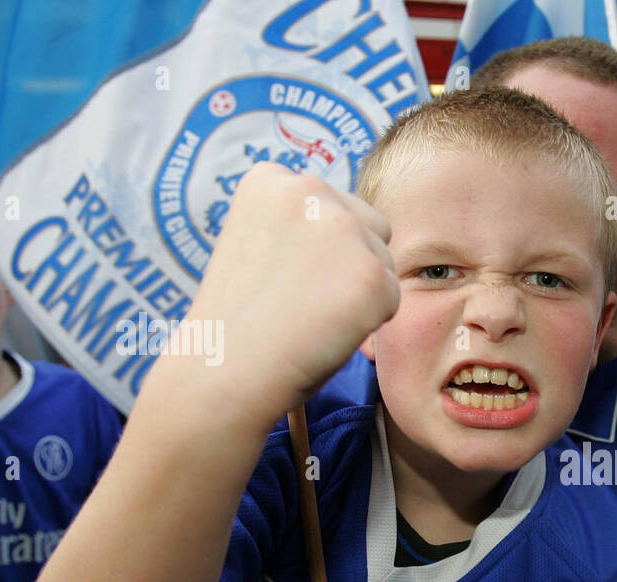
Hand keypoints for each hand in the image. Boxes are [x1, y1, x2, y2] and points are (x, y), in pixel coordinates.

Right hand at [157, 161, 400, 427]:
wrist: (224, 368)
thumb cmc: (238, 321)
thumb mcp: (257, 243)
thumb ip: (300, 225)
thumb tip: (354, 233)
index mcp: (271, 178)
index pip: (331, 205)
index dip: (317, 250)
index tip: (281, 277)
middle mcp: (309, 188)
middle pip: (368, 225)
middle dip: (350, 263)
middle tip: (305, 302)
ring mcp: (343, 229)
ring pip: (384, 260)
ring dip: (361, 291)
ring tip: (312, 316)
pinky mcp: (372, 273)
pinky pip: (393, 297)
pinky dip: (369, 321)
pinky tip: (326, 331)